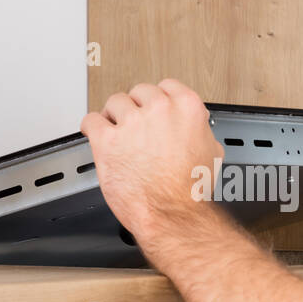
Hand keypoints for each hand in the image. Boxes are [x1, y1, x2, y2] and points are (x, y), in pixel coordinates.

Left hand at [80, 79, 224, 244]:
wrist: (172, 215)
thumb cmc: (189, 191)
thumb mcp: (211, 154)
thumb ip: (200, 131)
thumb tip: (195, 128)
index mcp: (186, 107)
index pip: (166, 86)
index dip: (157, 100)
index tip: (152, 107)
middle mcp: (158, 110)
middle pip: (138, 93)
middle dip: (136, 108)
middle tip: (135, 125)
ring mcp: (131, 124)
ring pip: (114, 103)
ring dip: (114, 117)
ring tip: (116, 132)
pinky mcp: (107, 140)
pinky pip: (91, 121)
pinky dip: (91, 127)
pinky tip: (95, 133)